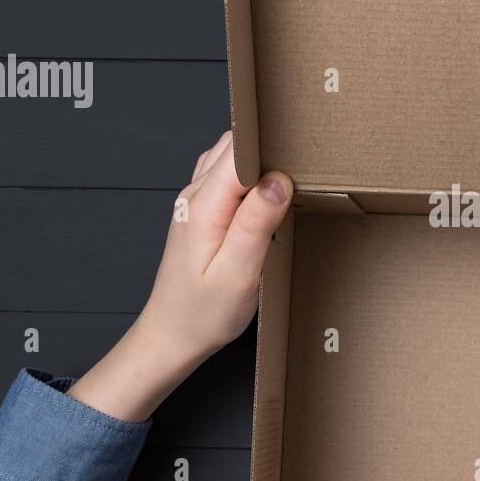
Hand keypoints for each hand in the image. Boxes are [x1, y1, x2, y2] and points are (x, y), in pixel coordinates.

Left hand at [68, 132, 293, 422]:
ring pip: (231, 154)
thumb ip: (255, 225)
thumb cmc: (203, 314)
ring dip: (261, 157)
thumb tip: (278, 181)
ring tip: (292, 174)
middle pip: (236, 144)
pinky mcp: (202, 209)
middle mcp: (195, 195)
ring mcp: (195, 199)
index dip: (275, 146)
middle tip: (307, 164)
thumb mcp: (237, 276)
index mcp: (204, 207)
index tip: (305, 154)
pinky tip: (267, 190)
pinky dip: (250, 171)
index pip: (241, 152)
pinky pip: (227, 173)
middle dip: (272, 145)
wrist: (172, 335)